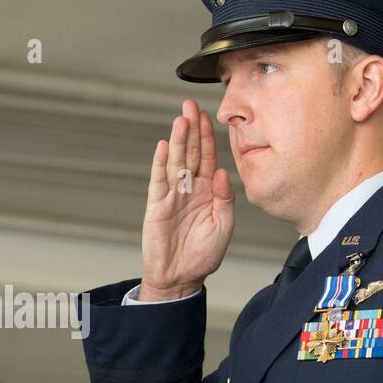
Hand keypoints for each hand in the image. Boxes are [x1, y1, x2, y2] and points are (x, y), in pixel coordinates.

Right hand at [138, 99, 235, 300]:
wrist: (180, 278)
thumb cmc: (203, 255)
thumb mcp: (223, 226)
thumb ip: (225, 199)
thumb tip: (221, 172)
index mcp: (208, 192)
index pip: (209, 158)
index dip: (209, 137)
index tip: (208, 115)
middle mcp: (190, 189)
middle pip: (191, 152)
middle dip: (192, 128)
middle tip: (190, 104)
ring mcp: (172, 195)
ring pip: (176, 161)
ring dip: (179, 139)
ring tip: (180, 118)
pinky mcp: (157, 205)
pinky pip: (159, 180)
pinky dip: (161, 162)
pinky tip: (165, 145)